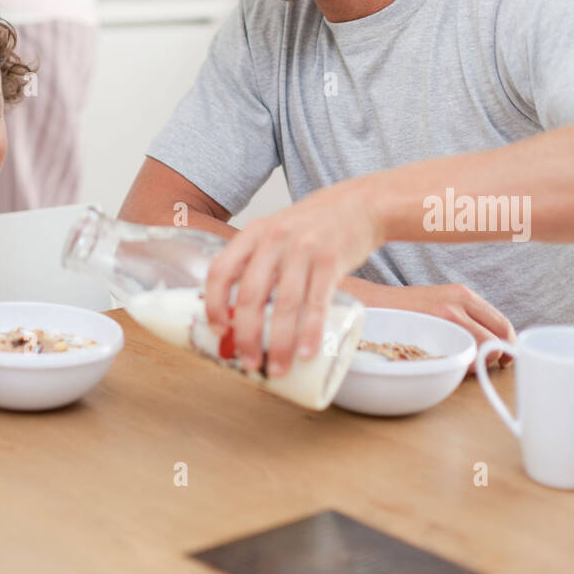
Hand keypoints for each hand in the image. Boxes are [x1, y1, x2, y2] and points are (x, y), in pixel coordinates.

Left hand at [204, 176, 382, 379]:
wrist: (360, 205)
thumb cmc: (313, 226)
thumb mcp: (277, 232)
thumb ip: (259, 262)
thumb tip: (241, 314)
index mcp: (254, 233)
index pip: (221, 271)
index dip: (213, 305)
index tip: (218, 332)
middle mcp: (274, 239)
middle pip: (250, 295)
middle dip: (246, 336)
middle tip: (250, 362)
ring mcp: (304, 248)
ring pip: (284, 305)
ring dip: (279, 343)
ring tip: (278, 369)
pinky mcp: (331, 260)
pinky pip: (317, 302)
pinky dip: (310, 332)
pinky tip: (306, 353)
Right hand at [362, 283, 515, 375]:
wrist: (372, 306)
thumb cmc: (408, 311)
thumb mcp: (442, 302)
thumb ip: (468, 317)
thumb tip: (496, 345)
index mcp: (463, 294)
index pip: (502, 323)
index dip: (508, 345)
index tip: (503, 357)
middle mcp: (458, 303)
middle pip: (499, 338)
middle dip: (499, 357)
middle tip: (490, 366)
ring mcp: (444, 318)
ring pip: (483, 350)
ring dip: (480, 363)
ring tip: (464, 364)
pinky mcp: (431, 334)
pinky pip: (461, 360)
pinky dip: (462, 368)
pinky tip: (448, 364)